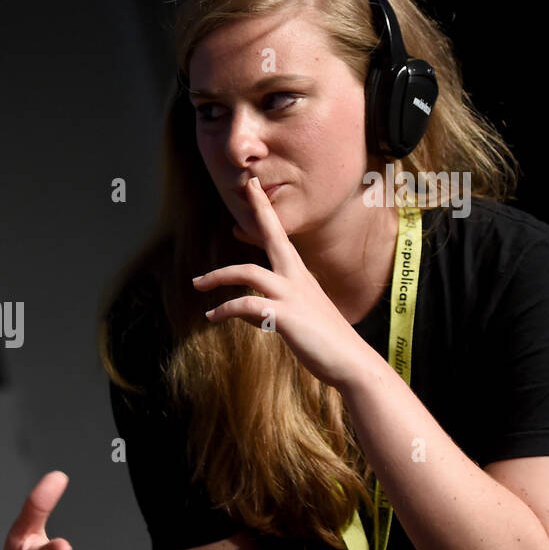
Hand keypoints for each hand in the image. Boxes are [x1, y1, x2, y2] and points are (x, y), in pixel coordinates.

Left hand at [193, 176, 374, 389]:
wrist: (350, 364)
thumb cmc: (324, 342)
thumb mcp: (295, 318)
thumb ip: (268, 308)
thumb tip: (243, 311)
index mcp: (300, 276)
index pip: (281, 237)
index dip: (266, 212)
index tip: (254, 188)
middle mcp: (297, 279)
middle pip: (274, 236)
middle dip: (260, 210)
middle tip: (244, 186)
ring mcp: (291, 296)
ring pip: (248, 273)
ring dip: (218, 276)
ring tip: (197, 283)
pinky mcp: (284, 317)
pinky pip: (246, 306)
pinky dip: (225, 309)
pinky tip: (212, 317)